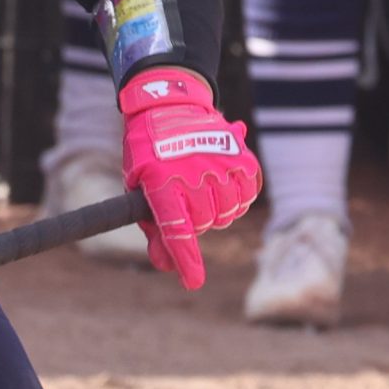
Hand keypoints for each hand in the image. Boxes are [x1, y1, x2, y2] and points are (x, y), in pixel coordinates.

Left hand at [117, 69, 260, 290]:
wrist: (170, 106)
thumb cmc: (149, 155)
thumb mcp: (140, 189)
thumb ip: (154, 228)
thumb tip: (166, 266)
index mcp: (162, 183)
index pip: (177, 230)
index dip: (185, 259)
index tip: (193, 282)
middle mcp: (194, 175)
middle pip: (205, 224)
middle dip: (196, 220)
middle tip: (185, 198)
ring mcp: (221, 165)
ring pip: (228, 213)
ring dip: (217, 210)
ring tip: (202, 189)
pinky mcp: (242, 159)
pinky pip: (248, 196)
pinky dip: (238, 197)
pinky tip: (224, 185)